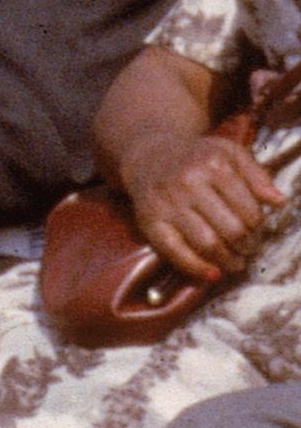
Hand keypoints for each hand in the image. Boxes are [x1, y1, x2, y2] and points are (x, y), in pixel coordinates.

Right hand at [121, 125, 288, 285]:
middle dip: (246, 247)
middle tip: (247, 249)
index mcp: (213, 164)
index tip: (255, 231)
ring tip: (234, 262)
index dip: (258, 228)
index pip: (250, 211)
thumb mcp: (229, 153)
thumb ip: (257, 175)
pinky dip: (198, 269)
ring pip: (208, 244)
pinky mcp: (150, 221)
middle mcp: (188, 182)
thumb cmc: (197, 158)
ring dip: (228, 261)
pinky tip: (213, 273)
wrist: (150, 155)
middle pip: (232, 231)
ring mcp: (167, 203)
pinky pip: (176, 253)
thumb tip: (279, 202)